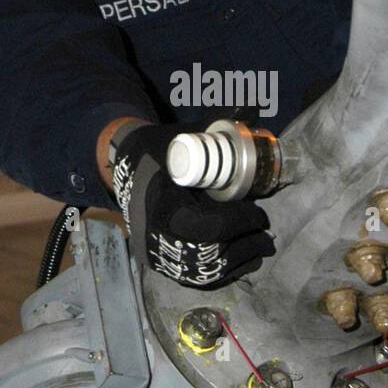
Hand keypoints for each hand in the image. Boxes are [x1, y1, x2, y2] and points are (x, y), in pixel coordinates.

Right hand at [111, 122, 274, 287]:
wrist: (121, 167)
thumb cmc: (157, 150)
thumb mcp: (183, 134)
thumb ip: (217, 124)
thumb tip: (253, 107)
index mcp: (160, 205)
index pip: (204, 227)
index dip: (237, 223)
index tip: (259, 213)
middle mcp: (155, 236)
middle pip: (208, 255)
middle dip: (244, 246)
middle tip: (266, 235)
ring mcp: (157, 253)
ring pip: (203, 272)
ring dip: (238, 262)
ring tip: (261, 248)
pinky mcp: (161, 263)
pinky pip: (195, 279)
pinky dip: (223, 274)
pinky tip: (243, 262)